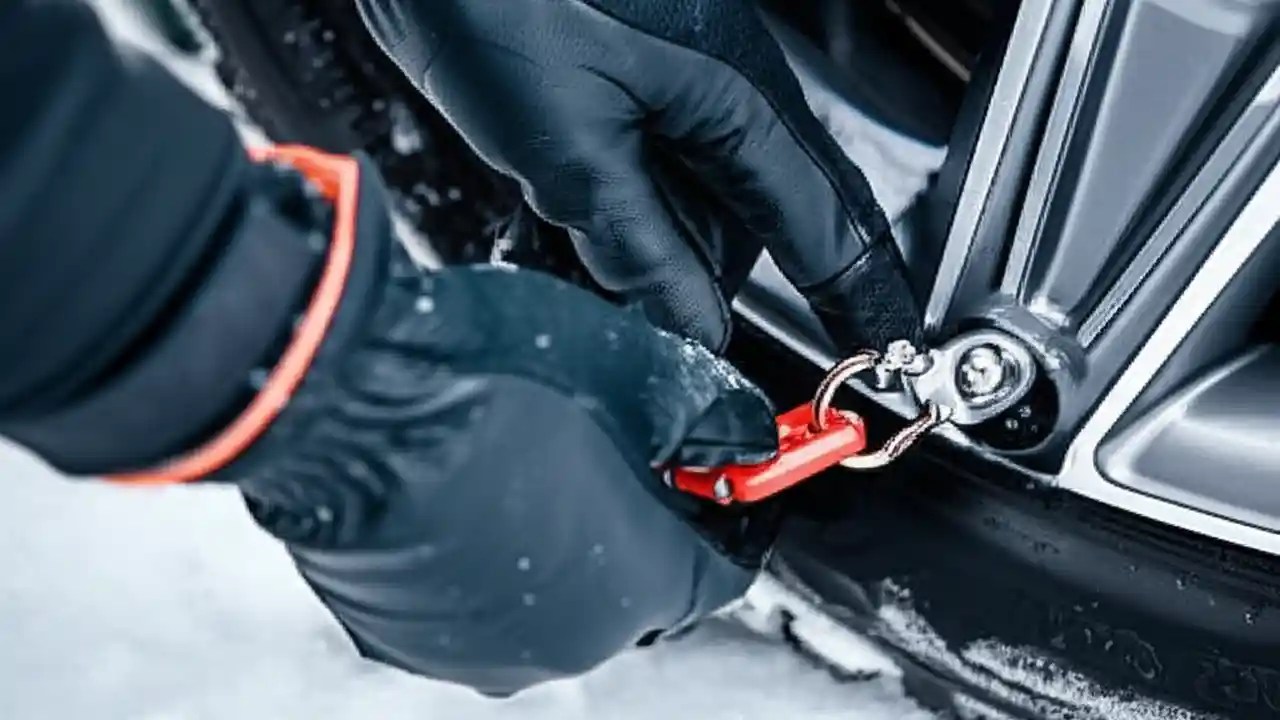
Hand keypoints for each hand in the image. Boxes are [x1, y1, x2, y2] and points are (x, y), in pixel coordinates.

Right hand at [228, 191, 780, 695]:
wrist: (334, 388)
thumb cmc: (484, 375)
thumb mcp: (642, 370)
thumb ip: (720, 417)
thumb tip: (747, 438)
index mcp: (637, 587)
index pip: (726, 572)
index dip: (733, 514)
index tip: (721, 477)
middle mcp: (563, 641)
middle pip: (638, 589)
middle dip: (646, 524)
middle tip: (625, 450)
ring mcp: (476, 648)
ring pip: (554, 597)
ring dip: (564, 539)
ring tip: (535, 455)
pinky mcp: (402, 636)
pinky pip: (476, 603)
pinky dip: (490, 555)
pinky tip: (471, 487)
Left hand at [358, 0, 923, 352]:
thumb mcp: (570, 149)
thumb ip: (639, 247)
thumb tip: (695, 328)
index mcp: (737, 103)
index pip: (825, 225)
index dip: (861, 303)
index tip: (887, 361)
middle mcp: (715, 103)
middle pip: (736, 238)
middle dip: (685, 291)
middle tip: (634, 325)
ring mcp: (662, 103)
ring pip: (677, 221)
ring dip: (623, 262)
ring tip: (552, 250)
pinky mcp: (609, 105)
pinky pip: (628, 193)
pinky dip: (590, 228)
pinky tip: (537, 222)